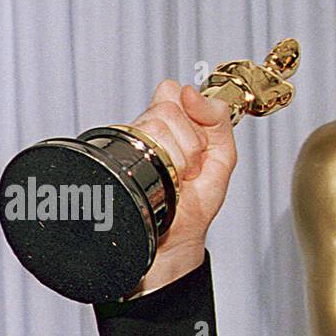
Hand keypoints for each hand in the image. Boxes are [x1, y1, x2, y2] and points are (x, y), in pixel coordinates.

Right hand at [127, 80, 236, 292]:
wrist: (172, 244)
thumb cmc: (193, 207)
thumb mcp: (221, 159)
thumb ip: (217, 121)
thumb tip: (189, 91)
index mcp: (168, 124)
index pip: (171, 93)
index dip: (191, 120)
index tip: (197, 147)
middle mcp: (143, 130)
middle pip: (165, 110)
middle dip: (188, 146)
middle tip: (186, 170)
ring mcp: (126, 142)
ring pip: (153, 125)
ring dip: (177, 159)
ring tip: (175, 180)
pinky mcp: (113, 158)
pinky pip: (138, 143)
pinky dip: (162, 167)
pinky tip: (163, 182)